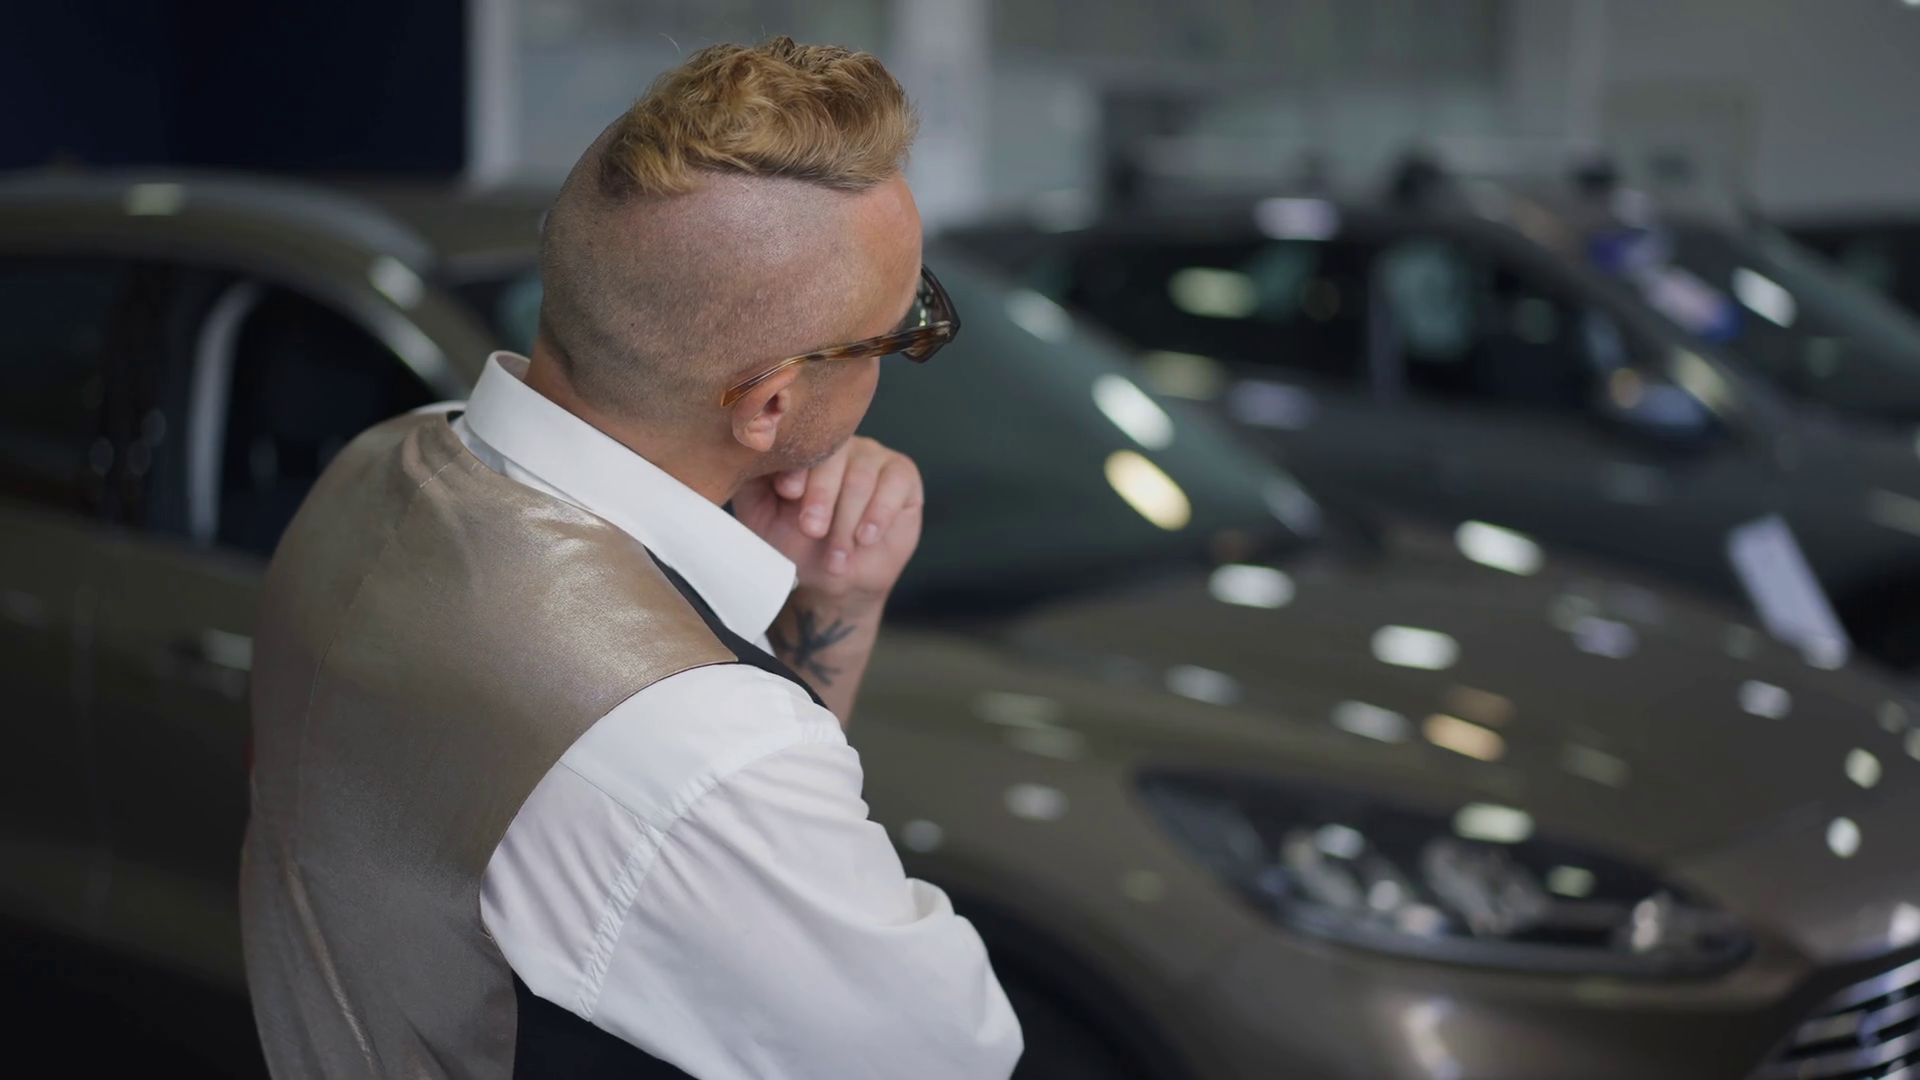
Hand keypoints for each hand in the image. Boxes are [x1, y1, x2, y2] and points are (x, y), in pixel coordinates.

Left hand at [733, 437, 922, 602]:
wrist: (832, 581)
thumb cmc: (793, 543)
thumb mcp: (761, 514)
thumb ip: (752, 481)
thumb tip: (738, 453)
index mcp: (804, 448)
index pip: (802, 444)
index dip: (796, 468)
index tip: (787, 494)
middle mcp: (839, 446)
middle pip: (834, 456)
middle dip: (822, 497)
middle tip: (812, 530)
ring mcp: (873, 457)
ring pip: (862, 476)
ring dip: (847, 521)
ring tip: (837, 557)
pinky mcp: (903, 475)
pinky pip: (895, 483)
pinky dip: (879, 513)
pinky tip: (865, 537)